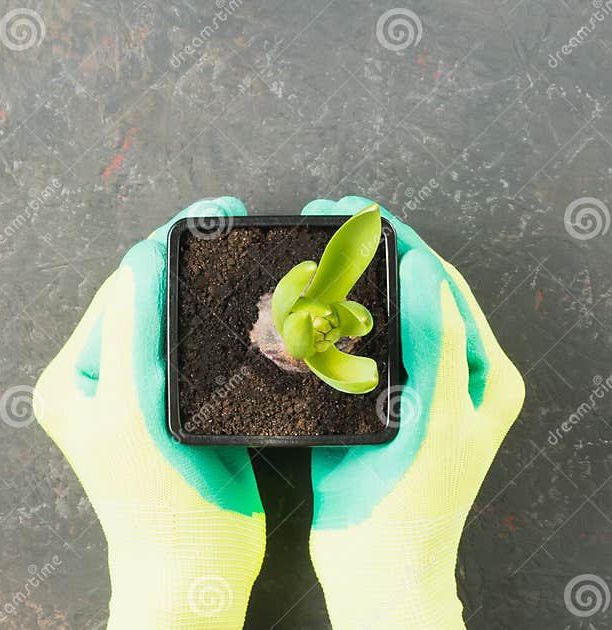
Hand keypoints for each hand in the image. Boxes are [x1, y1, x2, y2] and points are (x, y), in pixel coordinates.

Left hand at [34, 198, 265, 628]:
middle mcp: (93, 378)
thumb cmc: (161, 507)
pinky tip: (235, 295)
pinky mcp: (163, 402)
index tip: (209, 214)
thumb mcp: (134, 413)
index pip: (120, 291)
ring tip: (233, 246)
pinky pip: (184, 341)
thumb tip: (141, 260)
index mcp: (74, 378)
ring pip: (164, 313)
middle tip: (225, 218)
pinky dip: (208, 313)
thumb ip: (131, 333)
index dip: (164, 247)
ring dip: (196, 278)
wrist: (190, 570)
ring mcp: (128, 390)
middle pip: (141, 295)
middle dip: (182, 254)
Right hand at [302, 196, 524, 629]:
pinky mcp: (373, 404)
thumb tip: (424, 269)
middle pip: (409, 292)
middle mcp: (453, 374)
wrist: (377, 568)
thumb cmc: (414, 505)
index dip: (402, 241)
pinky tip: (298, 306)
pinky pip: (350, 348)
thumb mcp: (438, 418)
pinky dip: (325, 322)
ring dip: (345, 282)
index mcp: (483, 373)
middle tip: (327, 219)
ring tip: (310, 251)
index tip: (359, 213)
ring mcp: (411, 388)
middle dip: (369, 252)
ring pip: (377, 316)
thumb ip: (437, 341)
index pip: (444, 285)